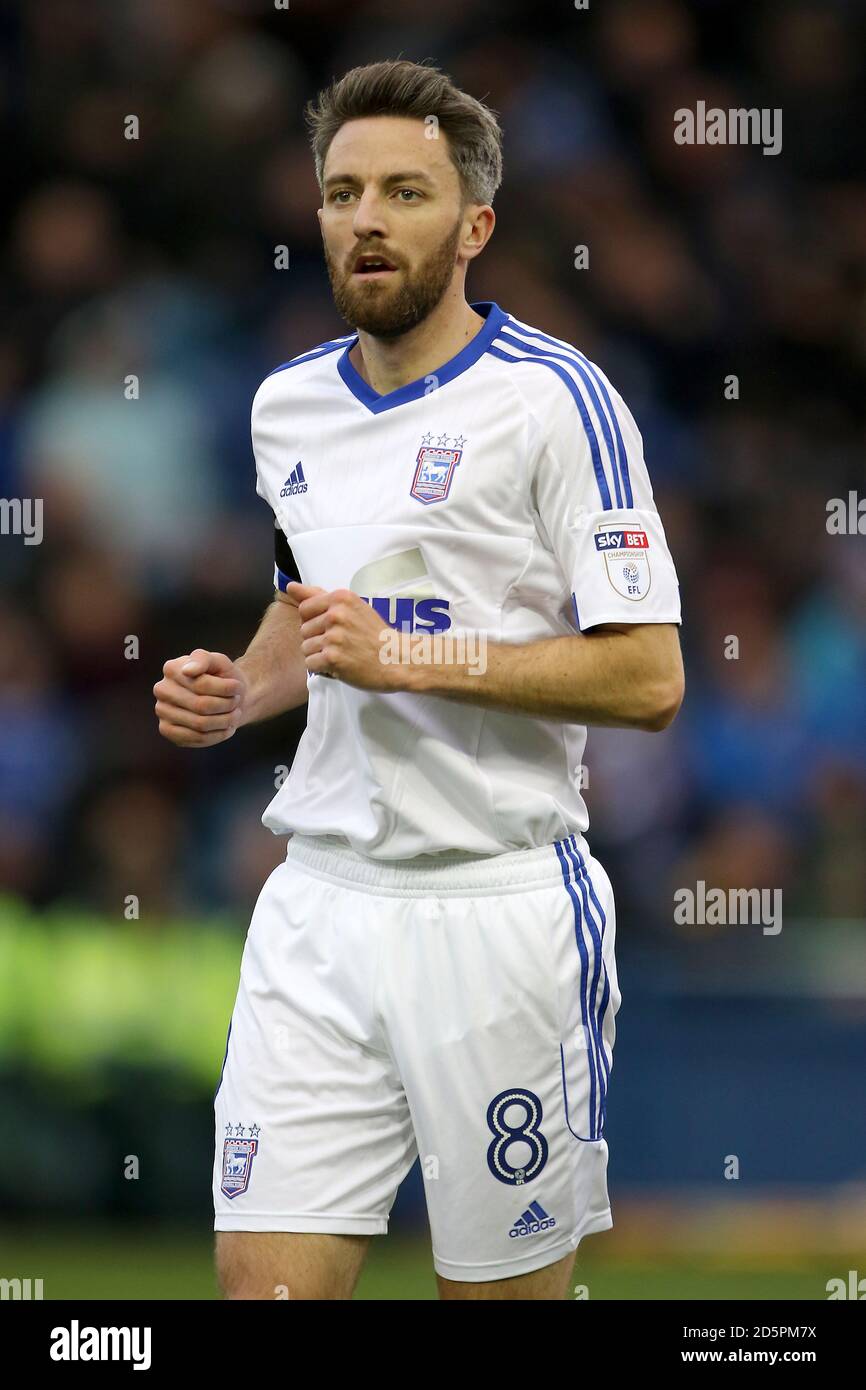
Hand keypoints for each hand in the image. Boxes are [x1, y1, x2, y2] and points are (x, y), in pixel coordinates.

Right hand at [153, 649, 246, 746]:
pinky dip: (217, 735)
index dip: (227, 688)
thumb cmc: (221, 677)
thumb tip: (187, 671)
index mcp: (172, 669)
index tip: (237, 686)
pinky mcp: (167, 730)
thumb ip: (204, 659)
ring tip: (234, 714)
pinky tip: (226, 727)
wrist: (224, 696)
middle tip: (236, 702)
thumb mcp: (218, 662)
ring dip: (225, 721)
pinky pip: (196, 738)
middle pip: (201, 706)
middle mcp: (162, 690)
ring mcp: (162, 711)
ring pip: (200, 724)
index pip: (202, 685)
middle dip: (226, 706)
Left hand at [287, 583, 403, 691]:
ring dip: (319, 655)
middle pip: (304, 630)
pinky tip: (339, 665)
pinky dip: (322, 669)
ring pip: (306, 648)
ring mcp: (334, 637)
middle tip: (341, 644)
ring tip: (341, 655)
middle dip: (318, 640)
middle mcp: (336, 614)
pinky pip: (311, 664)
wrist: (398, 658)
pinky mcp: (333, 658)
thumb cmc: (374, 634)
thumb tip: (290, 586)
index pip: (304, 609)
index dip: (315, 622)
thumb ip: (318, 595)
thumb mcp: (351, 607)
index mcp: (340, 598)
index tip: (333, 628)